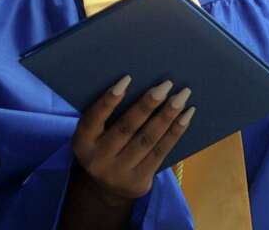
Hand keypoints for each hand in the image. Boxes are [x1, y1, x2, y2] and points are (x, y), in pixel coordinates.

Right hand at [71, 75, 194, 202]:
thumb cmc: (106, 148)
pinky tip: (187, 115)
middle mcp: (97, 159)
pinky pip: (160, 151)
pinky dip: (176, 131)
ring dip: (168, 115)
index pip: (93, 119)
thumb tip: (142, 84)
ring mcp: (118, 172)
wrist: (106, 190)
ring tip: (182, 96)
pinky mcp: (139, 181)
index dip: (108, 100)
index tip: (127, 78)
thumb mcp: (96, 136)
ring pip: (147, 139)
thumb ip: (110, 115)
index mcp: (82, 143)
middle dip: (148, 104)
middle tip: (166, 84)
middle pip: (126, 127)